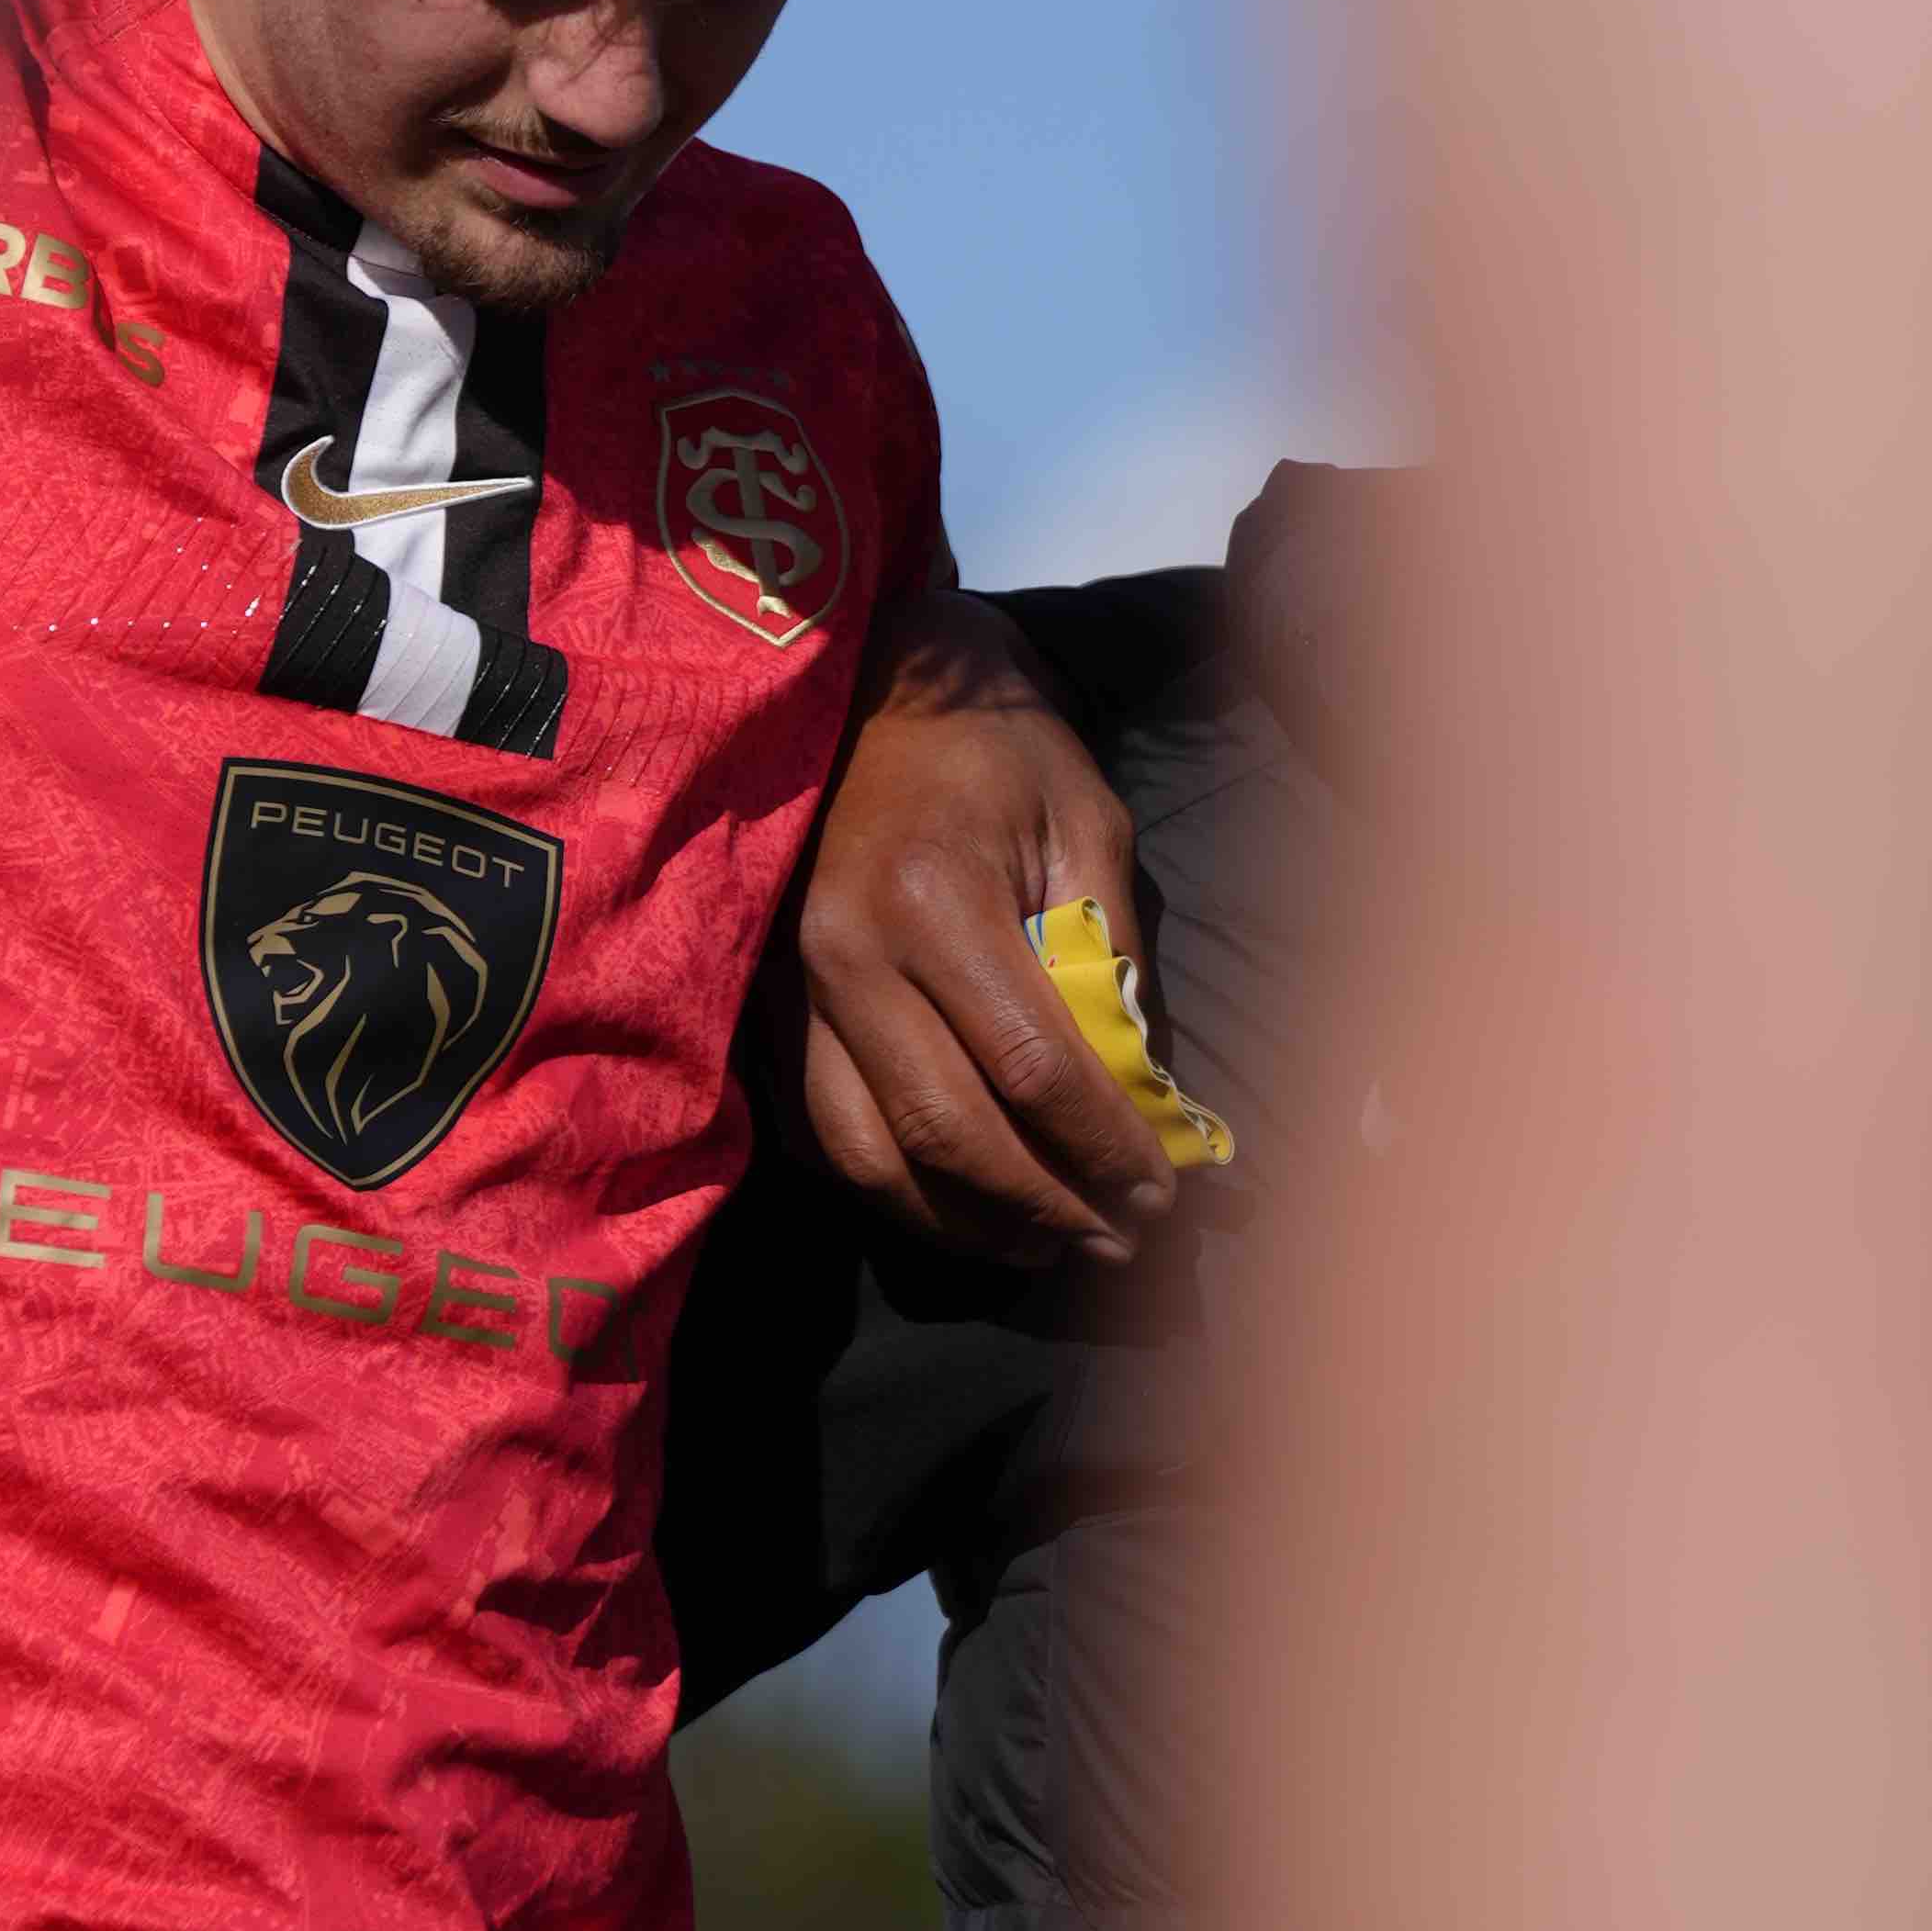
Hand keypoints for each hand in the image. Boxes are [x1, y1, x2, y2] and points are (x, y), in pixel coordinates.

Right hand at [794, 592, 1170, 1266]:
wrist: (872, 686)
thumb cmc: (994, 747)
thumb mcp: (1085, 820)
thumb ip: (1113, 956)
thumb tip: (1147, 1091)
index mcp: (936, 899)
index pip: (1033, 1069)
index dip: (1104, 1148)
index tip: (1161, 1191)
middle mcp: (851, 956)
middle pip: (951, 1132)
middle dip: (1047, 1205)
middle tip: (1117, 1239)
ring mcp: (797, 989)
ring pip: (873, 1156)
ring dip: (963, 1224)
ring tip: (1042, 1244)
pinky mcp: (771, 1008)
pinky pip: (820, 1136)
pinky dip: (889, 1189)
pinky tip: (954, 1204)